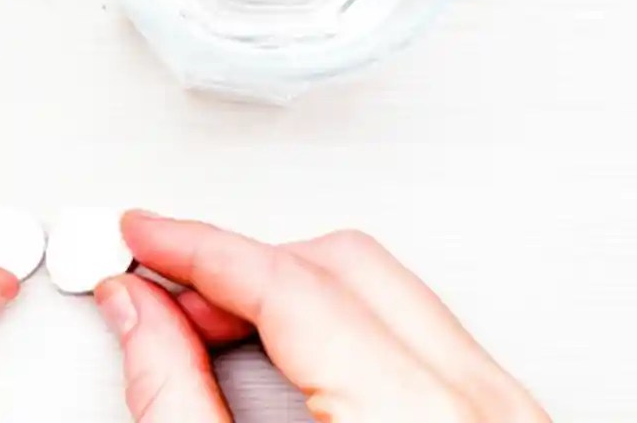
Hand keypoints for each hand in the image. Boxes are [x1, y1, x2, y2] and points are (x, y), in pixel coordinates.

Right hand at [94, 212, 549, 422]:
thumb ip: (175, 397)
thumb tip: (139, 313)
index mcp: (416, 419)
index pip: (289, 283)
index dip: (198, 248)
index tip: (142, 235)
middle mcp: (479, 408)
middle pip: (340, 266)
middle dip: (238, 267)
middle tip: (164, 294)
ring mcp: (501, 412)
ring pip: (380, 288)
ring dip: (283, 293)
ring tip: (210, 329)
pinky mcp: (498, 421)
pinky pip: (413, 332)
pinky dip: (332, 326)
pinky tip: (279, 356)